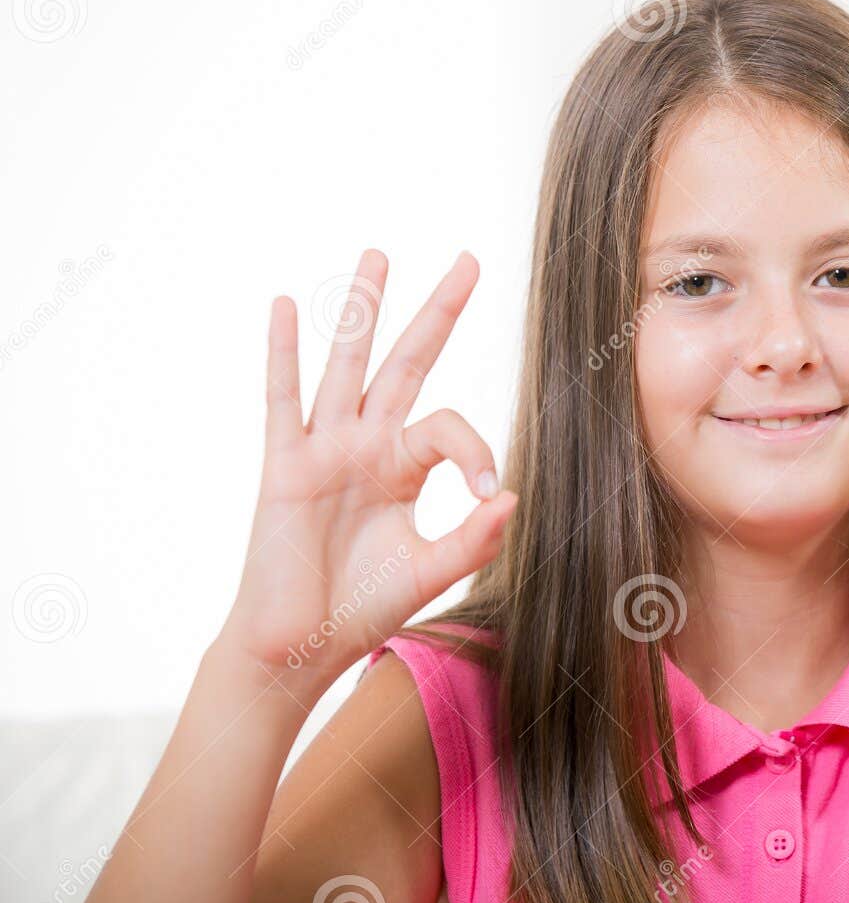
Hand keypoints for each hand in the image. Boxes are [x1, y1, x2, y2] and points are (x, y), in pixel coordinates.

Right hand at [216, 249, 517, 700]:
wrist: (299, 648)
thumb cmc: (361, 611)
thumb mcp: (431, 571)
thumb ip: (473, 537)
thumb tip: (511, 495)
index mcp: (403, 467)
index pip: (449, 425)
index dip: (476, 447)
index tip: (488, 491)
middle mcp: (367, 447)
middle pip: (408, 362)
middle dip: (438, 312)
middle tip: (468, 259)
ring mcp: (324, 451)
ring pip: (348, 363)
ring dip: (363, 309)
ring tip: (379, 254)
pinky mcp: (284, 468)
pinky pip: (284, 401)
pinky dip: (285, 353)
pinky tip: (289, 307)